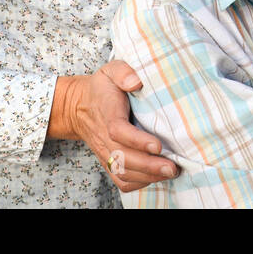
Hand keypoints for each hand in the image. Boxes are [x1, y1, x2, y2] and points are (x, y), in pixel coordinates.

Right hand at [50, 60, 178, 193]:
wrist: (79, 106)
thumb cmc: (102, 87)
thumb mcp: (112, 69)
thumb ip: (123, 72)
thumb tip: (136, 82)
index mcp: (107, 114)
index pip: (119, 131)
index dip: (137, 141)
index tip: (157, 145)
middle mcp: (104, 137)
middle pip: (123, 157)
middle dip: (149, 166)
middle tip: (173, 167)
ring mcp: (105, 151)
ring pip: (123, 172)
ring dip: (147, 176)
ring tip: (170, 173)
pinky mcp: (108, 161)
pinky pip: (120, 179)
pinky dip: (137, 183)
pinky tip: (155, 178)